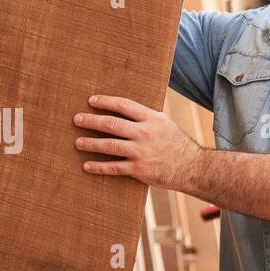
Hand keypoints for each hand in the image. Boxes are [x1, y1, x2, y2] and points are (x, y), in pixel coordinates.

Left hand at [74, 95, 199, 188]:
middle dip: (92, 121)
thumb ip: (147, 117)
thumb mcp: (165, 123)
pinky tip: (86, 165)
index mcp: (151, 118)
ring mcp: (141, 152)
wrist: (193, 167)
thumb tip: (127, 108)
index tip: (91, 101)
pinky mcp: (139, 169)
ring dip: (91, 143)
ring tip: (78, 142)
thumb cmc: (177, 144)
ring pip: (109, 145)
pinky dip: (99, 167)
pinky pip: (114, 167)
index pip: (124, 105)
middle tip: (76, 119)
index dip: (105, 102)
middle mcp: (145, 133)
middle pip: (112, 124)